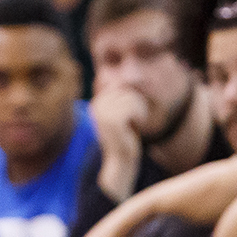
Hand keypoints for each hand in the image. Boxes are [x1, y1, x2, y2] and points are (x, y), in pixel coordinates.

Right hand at [88, 87, 146, 201]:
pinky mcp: (112, 121)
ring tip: (137, 122)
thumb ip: (125, 95)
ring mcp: (102, 114)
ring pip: (131, 97)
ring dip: (140, 109)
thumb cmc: (125, 137)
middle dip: (136, 102)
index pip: (120, 86)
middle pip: (125, 89)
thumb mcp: (124, 112)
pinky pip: (133, 106)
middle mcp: (96, 106)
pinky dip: (140, 114)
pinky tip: (137, 125)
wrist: (120, 162)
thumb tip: (134, 75)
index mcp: (97, 103)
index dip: (131, 97)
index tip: (132, 115)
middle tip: (136, 119)